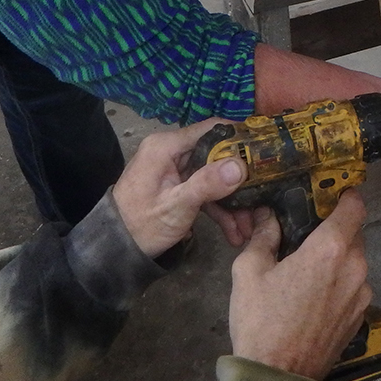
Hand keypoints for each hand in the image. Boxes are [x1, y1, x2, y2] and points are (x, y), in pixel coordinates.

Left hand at [110, 120, 249, 256]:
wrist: (115, 251)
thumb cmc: (141, 225)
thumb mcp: (176, 206)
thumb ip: (207, 185)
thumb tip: (240, 166)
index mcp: (167, 146)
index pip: (211, 129)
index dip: (239, 137)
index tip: (265, 150)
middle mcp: (172, 152)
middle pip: (216, 156)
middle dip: (239, 180)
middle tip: (263, 194)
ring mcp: (175, 170)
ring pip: (213, 177)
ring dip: (232, 201)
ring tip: (249, 225)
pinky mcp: (178, 187)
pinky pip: (204, 191)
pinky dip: (218, 208)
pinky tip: (234, 230)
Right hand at [229, 191, 372, 379]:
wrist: (278, 378)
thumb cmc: (262, 322)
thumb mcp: (249, 272)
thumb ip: (264, 236)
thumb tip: (269, 217)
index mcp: (330, 249)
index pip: (354, 205)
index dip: (343, 196)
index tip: (328, 195)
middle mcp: (355, 267)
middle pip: (354, 233)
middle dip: (333, 229)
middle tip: (305, 234)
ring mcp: (361, 294)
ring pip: (354, 261)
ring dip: (336, 259)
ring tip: (305, 270)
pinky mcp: (360, 316)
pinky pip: (353, 286)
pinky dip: (339, 283)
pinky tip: (313, 295)